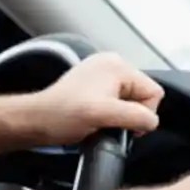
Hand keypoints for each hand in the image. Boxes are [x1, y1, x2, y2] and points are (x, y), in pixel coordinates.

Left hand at [18, 53, 164, 146]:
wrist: (35, 120)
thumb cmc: (63, 115)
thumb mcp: (105, 115)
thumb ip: (136, 116)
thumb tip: (151, 122)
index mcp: (117, 65)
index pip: (153, 92)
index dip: (143, 113)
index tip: (123, 125)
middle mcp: (112, 64)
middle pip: (143, 95)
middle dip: (131, 114)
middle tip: (109, 123)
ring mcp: (102, 73)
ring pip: (130, 101)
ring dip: (120, 115)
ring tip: (100, 121)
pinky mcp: (94, 84)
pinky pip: (118, 101)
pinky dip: (111, 113)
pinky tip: (96, 118)